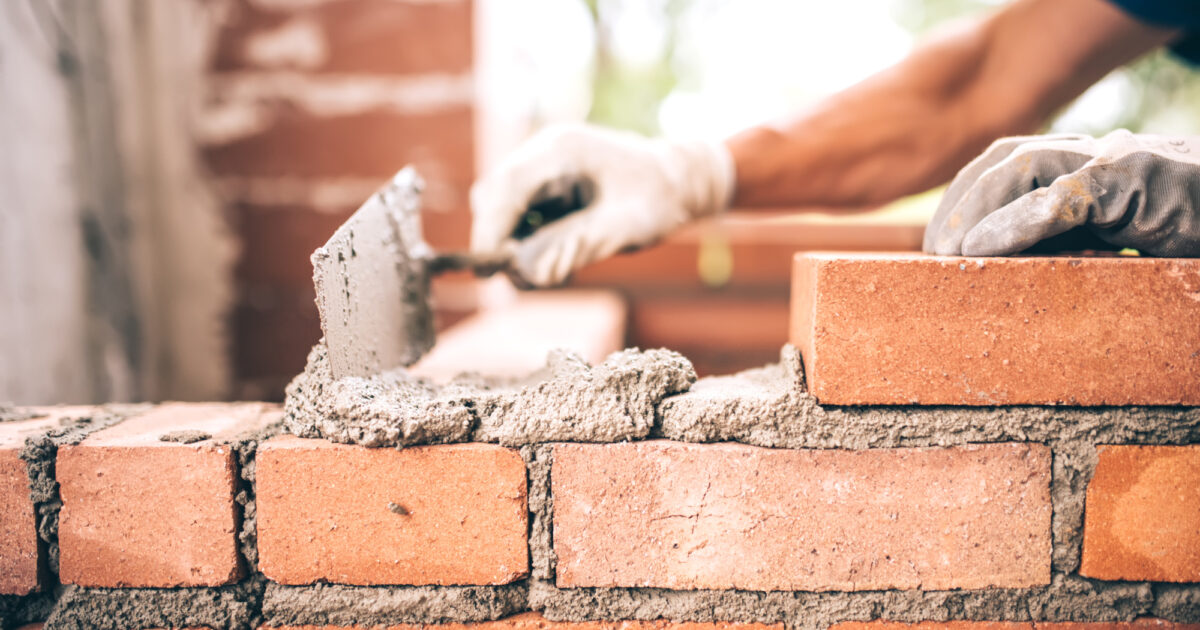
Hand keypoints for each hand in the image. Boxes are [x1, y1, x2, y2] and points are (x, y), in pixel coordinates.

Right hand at [470, 123, 734, 285]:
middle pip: (494, 198)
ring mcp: (544, 169)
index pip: (504, 189)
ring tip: (551, 272)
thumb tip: (526, 272)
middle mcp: (544, 154)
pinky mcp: (548, 188)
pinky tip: (559, 259)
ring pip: (503, 210)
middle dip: (499, 240)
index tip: (488, 272)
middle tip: (526, 279)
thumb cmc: (659, 198)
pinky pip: (522, 217)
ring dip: (515, 245)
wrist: (681, 181)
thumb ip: (575, 246)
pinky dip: (529, 243)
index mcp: (560, 150)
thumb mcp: (625, 226)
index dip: (489, 231)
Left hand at [924, 129, 1199, 256]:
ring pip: (1024, 167)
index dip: (962, 198)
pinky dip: (1017, 222)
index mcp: (1082, 165)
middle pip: (1004, 158)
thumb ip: (1062, 243)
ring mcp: (1116, 161)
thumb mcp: (1109, 242)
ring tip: (951, 254)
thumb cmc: (1180, 237)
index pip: (1004, 163)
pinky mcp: (1140, 179)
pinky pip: (1066, 196)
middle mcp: (1093, 154)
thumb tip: (996, 268)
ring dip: (976, 211)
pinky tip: (984, 249)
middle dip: (959, 203)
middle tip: (933, 254)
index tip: (936, 244)